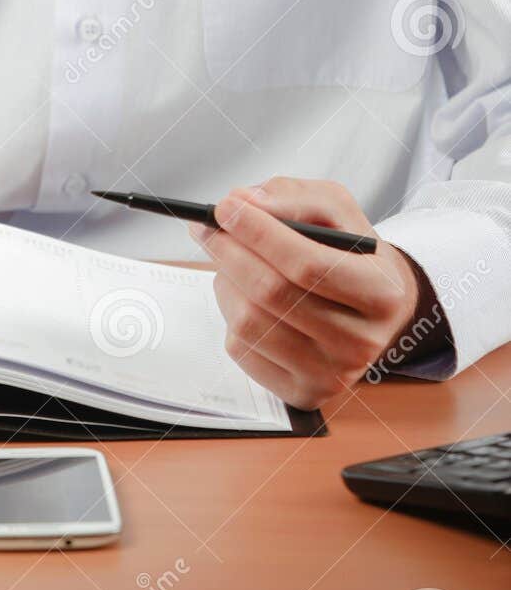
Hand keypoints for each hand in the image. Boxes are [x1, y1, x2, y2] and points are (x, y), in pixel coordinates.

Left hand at [189, 175, 420, 408]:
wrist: (369, 308)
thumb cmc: (347, 253)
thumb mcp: (335, 209)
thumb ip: (292, 197)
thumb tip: (246, 202)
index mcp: (381, 293)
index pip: (308, 265)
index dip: (259, 233)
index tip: (225, 207)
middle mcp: (361, 342)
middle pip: (273, 293)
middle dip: (230, 250)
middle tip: (208, 225)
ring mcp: (331, 375)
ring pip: (250, 322)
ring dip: (226, 280)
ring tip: (231, 259)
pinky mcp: (301, 392)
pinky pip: (241, 348)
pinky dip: (229, 313)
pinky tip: (243, 295)